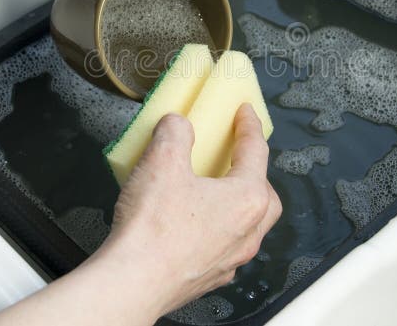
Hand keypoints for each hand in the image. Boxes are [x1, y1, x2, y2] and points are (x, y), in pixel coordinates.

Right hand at [0, 104, 281, 325]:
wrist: (132, 283)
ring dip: (237, 204)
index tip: (245, 113)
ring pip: (249, 225)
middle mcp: (247, 232)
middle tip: (236, 156)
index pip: (256, 152)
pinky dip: (217, 230)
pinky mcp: (209, 276)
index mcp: (246, 199)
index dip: (249, 126)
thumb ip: (175, 132)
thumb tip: (177, 124)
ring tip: (213, 190)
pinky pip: (224, 247)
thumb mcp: (162, 160)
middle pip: (264, 194)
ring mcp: (231, 259)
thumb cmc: (152, 231)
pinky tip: (194, 224)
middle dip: (253, 171)